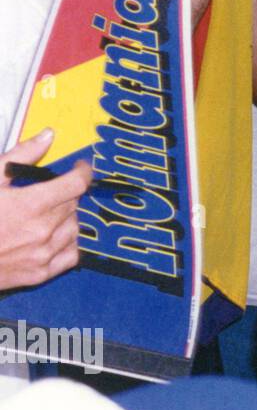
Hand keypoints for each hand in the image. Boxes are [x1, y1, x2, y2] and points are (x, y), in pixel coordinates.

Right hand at [0, 129, 90, 289]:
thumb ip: (22, 156)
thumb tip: (48, 135)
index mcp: (31, 205)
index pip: (77, 183)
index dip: (83, 171)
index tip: (80, 166)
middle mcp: (43, 230)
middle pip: (74, 204)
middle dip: (64, 194)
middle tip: (46, 193)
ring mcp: (44, 254)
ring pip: (75, 227)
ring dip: (66, 217)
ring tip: (44, 214)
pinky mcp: (41, 273)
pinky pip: (73, 253)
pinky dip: (68, 242)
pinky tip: (52, 235)